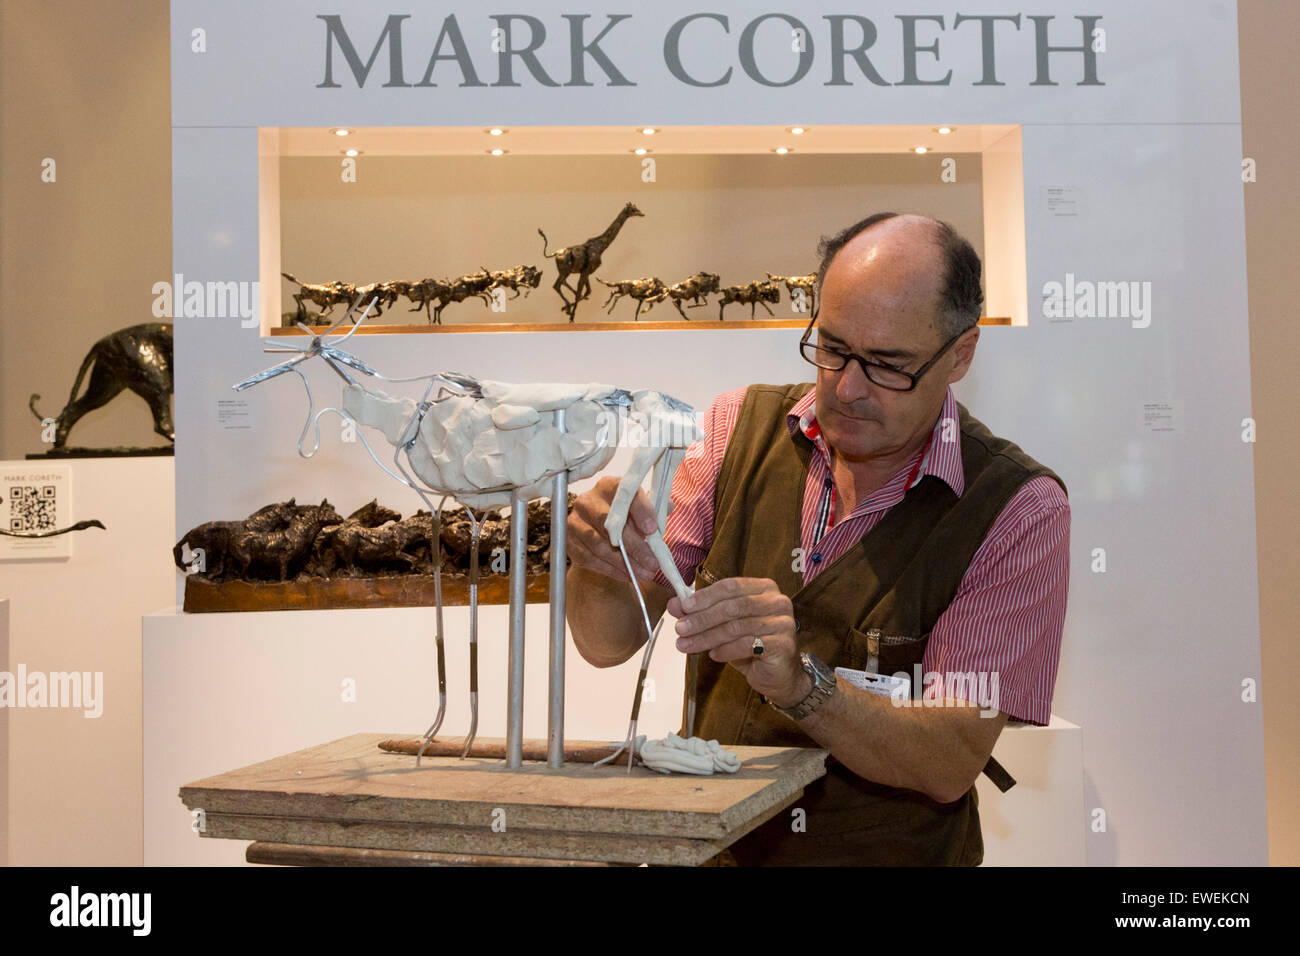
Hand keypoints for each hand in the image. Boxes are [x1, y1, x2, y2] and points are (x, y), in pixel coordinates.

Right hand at [567, 475, 659, 582]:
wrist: (597, 530)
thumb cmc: (625, 517)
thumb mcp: (642, 508)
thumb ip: (655, 506)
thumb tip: (667, 506)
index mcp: (608, 485)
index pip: (624, 493)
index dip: (640, 510)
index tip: (652, 529)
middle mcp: (588, 500)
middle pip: (610, 523)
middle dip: (634, 546)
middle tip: (652, 562)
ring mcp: (575, 521)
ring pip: (599, 544)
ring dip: (624, 562)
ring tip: (643, 573)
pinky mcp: (569, 542)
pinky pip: (590, 558)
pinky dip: (611, 569)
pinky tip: (627, 575)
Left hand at [666, 577, 808, 706]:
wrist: (777, 674)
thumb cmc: (751, 645)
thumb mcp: (723, 626)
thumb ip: (701, 612)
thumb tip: (674, 605)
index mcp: (764, 588)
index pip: (731, 586)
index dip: (705, 596)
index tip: (683, 607)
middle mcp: (777, 601)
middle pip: (733, 607)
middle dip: (702, 618)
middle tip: (680, 629)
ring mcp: (783, 622)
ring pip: (736, 627)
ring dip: (707, 637)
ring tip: (687, 645)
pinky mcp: (783, 644)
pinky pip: (747, 644)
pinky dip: (725, 650)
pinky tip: (713, 655)